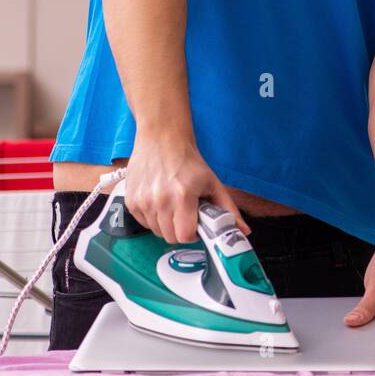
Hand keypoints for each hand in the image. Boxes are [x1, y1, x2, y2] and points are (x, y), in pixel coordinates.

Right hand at [123, 134, 250, 242]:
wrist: (162, 138)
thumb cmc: (188, 161)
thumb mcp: (212, 183)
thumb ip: (228, 209)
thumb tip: (243, 231)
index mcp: (183, 196)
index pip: (184, 236)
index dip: (192, 235)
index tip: (195, 227)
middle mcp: (160, 200)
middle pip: (170, 237)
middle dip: (180, 231)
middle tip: (185, 215)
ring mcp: (143, 201)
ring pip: (156, 231)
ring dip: (166, 224)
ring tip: (172, 205)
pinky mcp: (131, 201)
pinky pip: (143, 223)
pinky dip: (152, 218)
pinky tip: (159, 202)